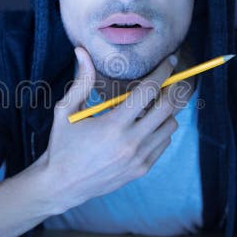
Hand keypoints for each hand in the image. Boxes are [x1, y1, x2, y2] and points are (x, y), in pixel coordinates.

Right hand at [40, 46, 180, 212]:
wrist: (63, 184)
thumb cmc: (62, 144)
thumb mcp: (66, 110)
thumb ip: (81, 80)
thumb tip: (82, 51)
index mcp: (113, 124)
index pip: (148, 91)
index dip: (162, 72)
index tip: (170, 61)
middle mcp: (131, 142)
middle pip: (168, 108)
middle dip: (174, 89)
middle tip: (173, 79)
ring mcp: (139, 158)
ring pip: (170, 126)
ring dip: (167, 111)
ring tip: (154, 104)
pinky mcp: (142, 169)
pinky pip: (164, 143)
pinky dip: (161, 130)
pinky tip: (147, 124)